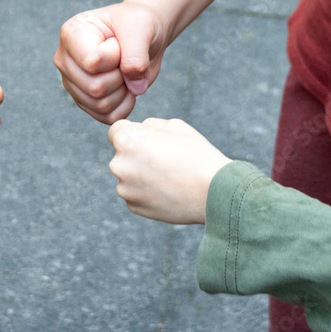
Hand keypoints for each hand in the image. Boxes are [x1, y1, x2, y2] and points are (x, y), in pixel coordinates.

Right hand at [55, 3, 165, 123]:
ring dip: (124, 90)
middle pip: (95, 87)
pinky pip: (108, 117)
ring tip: (126, 70)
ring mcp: (72, 83)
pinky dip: (125, 105)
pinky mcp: (85, 101)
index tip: (120, 42)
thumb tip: (134, 87)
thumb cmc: (137, 23)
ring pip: (101, 105)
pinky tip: (127, 86)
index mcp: (71, 34)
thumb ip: (136, 52)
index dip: (116, 57)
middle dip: (121, 76)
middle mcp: (65, 60)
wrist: (143, 35)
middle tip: (126, 59)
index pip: (92, 62)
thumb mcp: (140, 25)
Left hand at [108, 117, 231, 224]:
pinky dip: (146, 191)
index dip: (134, 131)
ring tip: (169, 176)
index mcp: (126, 141)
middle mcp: (119, 165)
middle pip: (123, 154)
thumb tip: (139, 130)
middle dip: (137, 154)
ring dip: (141, 174)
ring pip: (129, 175)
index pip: (117, 130)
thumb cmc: (196, 154)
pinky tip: (167, 190)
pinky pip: (135, 193)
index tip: (150, 139)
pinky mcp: (134, 206)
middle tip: (164, 158)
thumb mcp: (174, 125)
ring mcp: (125, 189)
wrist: (214, 192)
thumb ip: (149, 125)